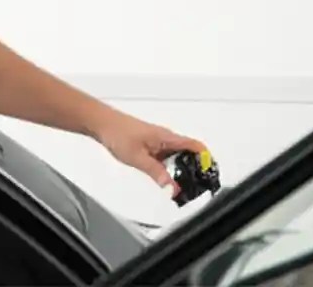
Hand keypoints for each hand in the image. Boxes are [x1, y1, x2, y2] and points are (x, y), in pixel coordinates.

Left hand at [93, 112, 208, 192]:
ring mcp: (159, 142)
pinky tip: (166, 179)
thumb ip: (156, 173)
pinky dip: (170, 169)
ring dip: (182, 170)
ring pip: (178, 157)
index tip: (210, 174)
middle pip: (190, 154)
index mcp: (167, 138)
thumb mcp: (138, 158)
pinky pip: (167, 159)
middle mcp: (166, 139)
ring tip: (182, 187)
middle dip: (196, 169)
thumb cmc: (118, 132)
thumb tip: (171, 186)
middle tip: (197, 187)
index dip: (206, 159)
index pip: (195, 146)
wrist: (102, 124)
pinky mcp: (151, 146)